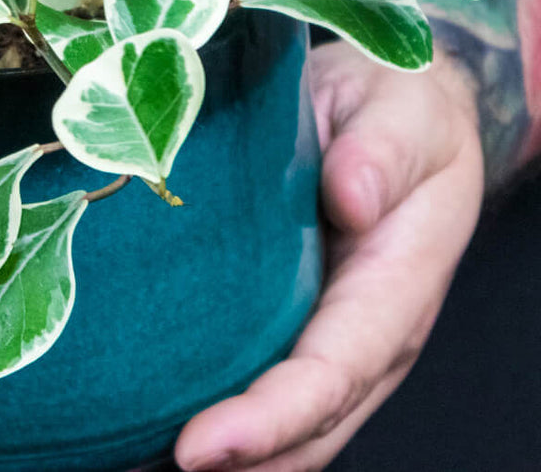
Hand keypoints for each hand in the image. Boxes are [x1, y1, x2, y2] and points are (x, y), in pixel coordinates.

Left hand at [174, 40, 484, 471]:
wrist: (401, 108)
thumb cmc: (400, 105)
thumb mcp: (402, 108)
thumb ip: (382, 151)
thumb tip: (351, 198)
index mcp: (398, 281)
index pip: (335, 369)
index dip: (272, 416)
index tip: (202, 445)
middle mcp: (368, 328)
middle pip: (309, 424)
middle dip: (240, 460)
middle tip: (151, 466)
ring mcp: (331, 332)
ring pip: (290, 426)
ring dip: (231, 459)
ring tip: (138, 461)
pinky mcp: (296, 319)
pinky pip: (263, 384)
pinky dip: (225, 423)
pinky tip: (155, 429)